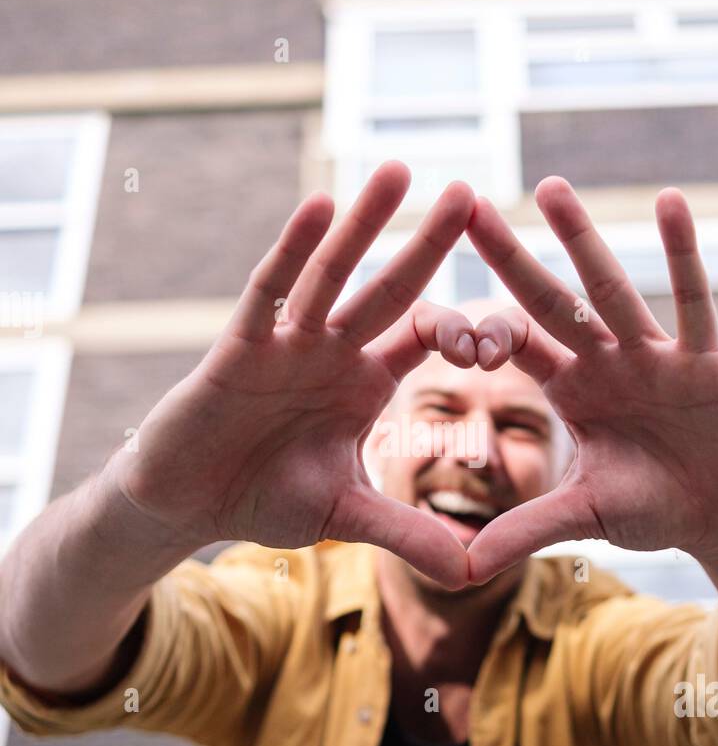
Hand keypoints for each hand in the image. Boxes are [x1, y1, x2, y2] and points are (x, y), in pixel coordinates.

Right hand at [109, 162, 476, 588]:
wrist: (187, 504)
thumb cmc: (263, 498)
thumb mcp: (345, 518)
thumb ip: (407, 535)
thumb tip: (475, 574)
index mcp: (364, 383)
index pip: (423, 338)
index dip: (463, 328)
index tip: (502, 330)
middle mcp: (332, 351)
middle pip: (390, 289)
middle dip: (428, 244)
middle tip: (469, 193)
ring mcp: (287, 343)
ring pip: (333, 272)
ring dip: (365, 224)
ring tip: (400, 171)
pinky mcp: (240, 347)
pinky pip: (270, 291)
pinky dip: (293, 250)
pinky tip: (320, 205)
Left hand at [463, 179, 717, 583]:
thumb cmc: (656, 507)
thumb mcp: (584, 518)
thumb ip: (525, 531)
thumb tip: (460, 570)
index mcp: (570, 391)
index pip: (514, 350)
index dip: (478, 334)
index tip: (436, 317)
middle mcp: (604, 362)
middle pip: (548, 302)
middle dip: (509, 259)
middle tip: (468, 207)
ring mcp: (651, 356)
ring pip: (610, 289)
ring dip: (581, 240)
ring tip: (549, 187)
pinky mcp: (701, 361)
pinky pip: (691, 301)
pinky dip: (683, 255)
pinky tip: (671, 203)